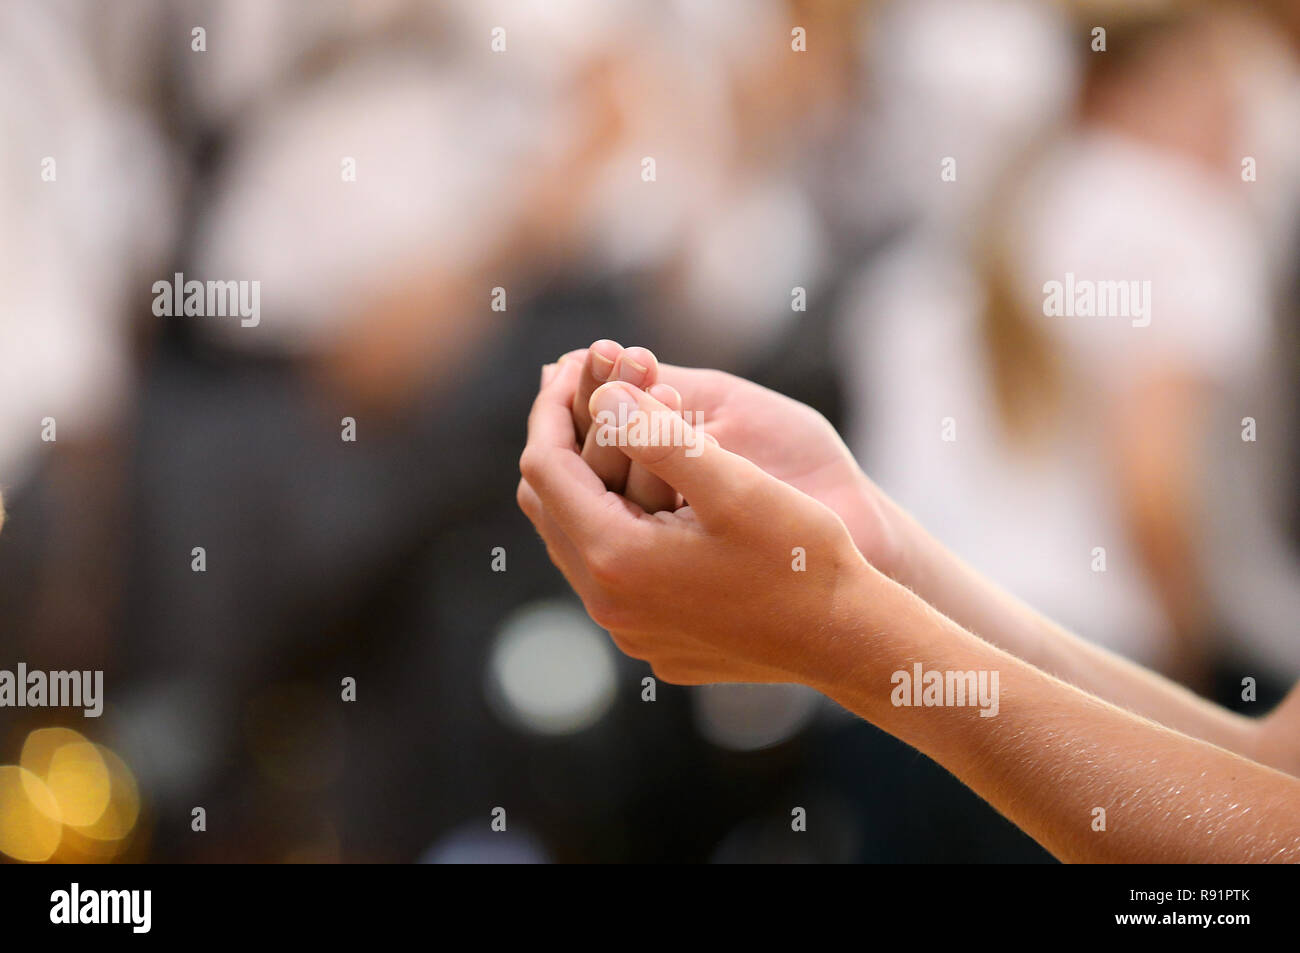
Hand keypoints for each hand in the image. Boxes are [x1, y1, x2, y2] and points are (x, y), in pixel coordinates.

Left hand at [517, 359, 871, 685]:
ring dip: (586, 484)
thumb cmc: (799, 558)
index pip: (544, 468)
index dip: (551, 409)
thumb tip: (602, 397)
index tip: (572, 367)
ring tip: (613, 434)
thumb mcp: (733, 483)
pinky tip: (647, 497)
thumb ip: (659, 435)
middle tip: (583, 393)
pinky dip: (612, 525)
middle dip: (560, 442)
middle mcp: (608, 604)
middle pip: (547, 506)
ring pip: (575, 542)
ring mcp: (628, 631)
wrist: (848, 640)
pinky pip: (608, 576)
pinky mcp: (653, 643)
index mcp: (616, 559)